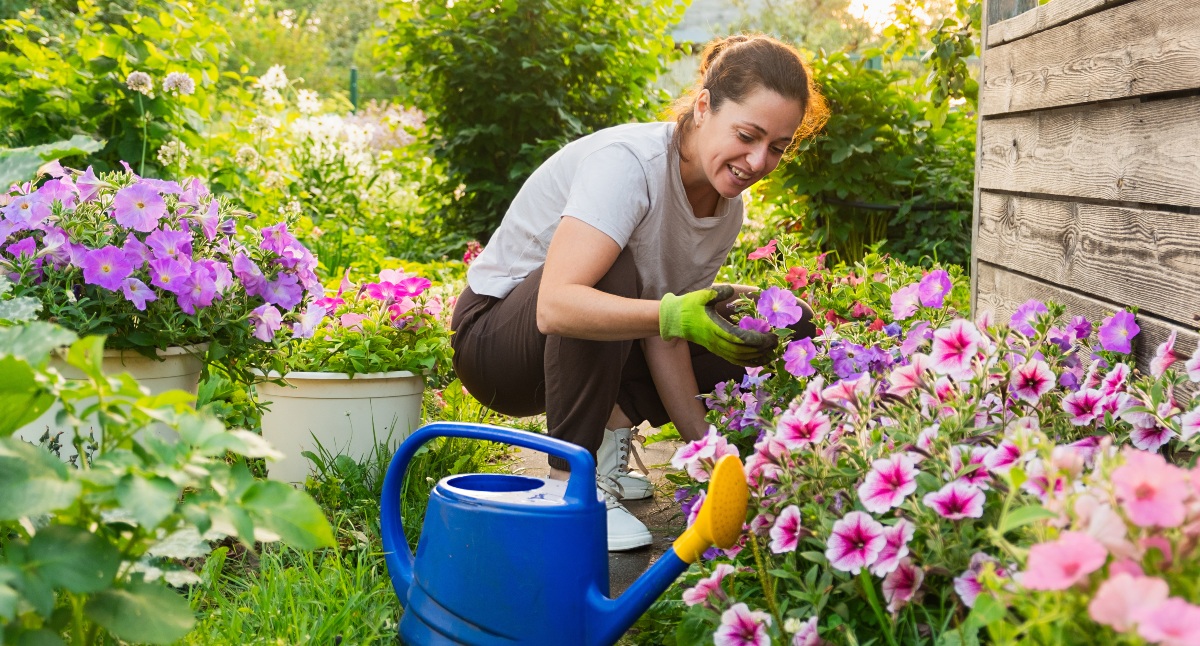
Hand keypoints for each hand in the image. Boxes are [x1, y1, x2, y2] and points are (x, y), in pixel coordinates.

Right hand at [659, 285, 776, 366]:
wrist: (673, 320)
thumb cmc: (688, 306)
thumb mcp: (702, 295)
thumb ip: (717, 292)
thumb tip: (730, 290)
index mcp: (714, 328)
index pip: (740, 338)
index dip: (757, 340)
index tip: (771, 336)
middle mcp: (716, 341)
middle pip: (743, 350)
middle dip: (761, 349)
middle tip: (777, 344)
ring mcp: (715, 347)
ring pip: (738, 358)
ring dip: (756, 358)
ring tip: (771, 356)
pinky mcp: (715, 349)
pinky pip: (732, 359)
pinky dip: (746, 361)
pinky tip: (757, 360)